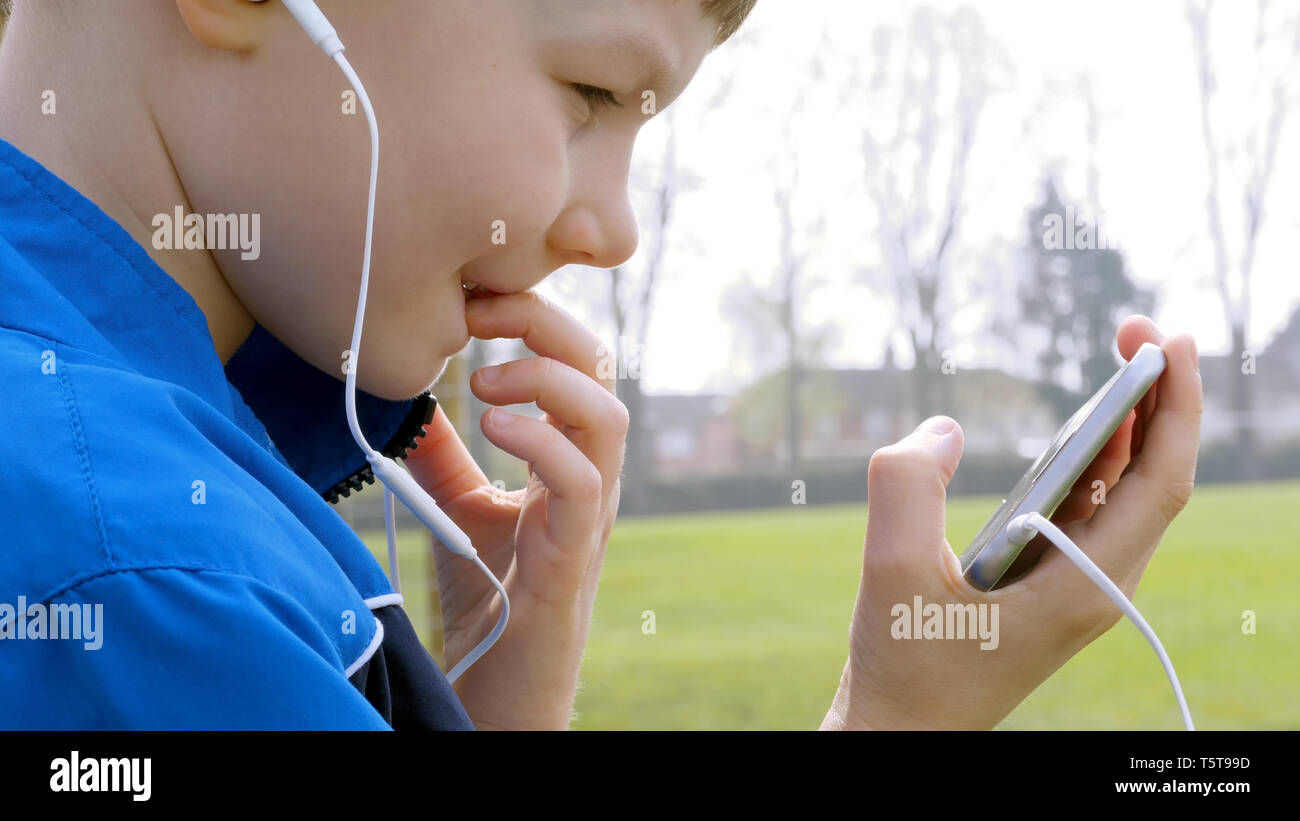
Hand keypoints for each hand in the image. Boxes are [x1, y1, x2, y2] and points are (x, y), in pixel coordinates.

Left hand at [403, 291, 627, 729]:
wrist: (498, 680)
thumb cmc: (490, 596)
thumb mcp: (457, 504)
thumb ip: (442, 454)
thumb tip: (406, 395)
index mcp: (568, 454)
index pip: (574, 361)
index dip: (532, 318)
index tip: (472, 298)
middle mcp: (590, 473)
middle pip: (600, 370)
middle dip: (544, 324)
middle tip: (479, 312)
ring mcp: (588, 512)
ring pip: (606, 417)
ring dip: (546, 380)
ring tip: (486, 384)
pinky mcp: (573, 553)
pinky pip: (582, 482)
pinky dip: (542, 441)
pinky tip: (492, 429)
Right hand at [821, 316, 1201, 729]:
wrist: (903, 737)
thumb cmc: (903, 668)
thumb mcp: (891, 570)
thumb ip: (906, 484)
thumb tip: (942, 429)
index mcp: (1082, 588)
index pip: (1160, 482)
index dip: (1175, 407)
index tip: (1167, 342)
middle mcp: (1096, 587)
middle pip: (1155, 480)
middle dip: (1158, 400)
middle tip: (1135, 331)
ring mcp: (1076, 588)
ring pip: (1128, 495)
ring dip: (1131, 427)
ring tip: (1123, 363)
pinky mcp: (1050, 587)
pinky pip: (1093, 511)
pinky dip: (1098, 460)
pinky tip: (1086, 430)